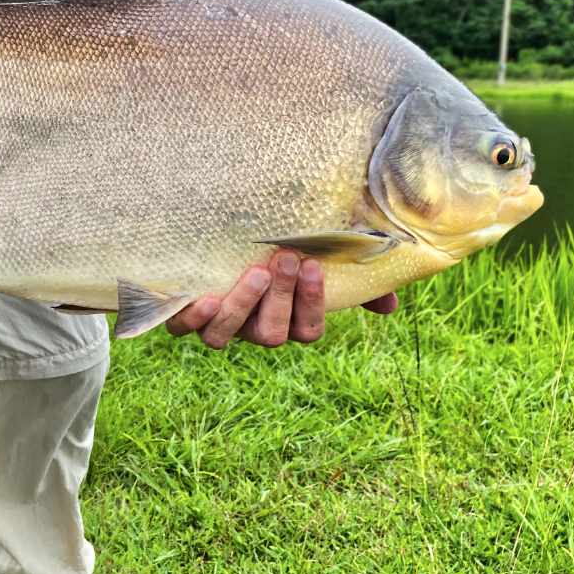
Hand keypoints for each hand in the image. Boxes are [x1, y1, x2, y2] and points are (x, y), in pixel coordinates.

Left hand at [164, 250, 398, 348]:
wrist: (211, 237)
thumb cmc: (275, 249)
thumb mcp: (318, 255)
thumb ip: (355, 279)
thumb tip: (390, 305)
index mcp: (288, 320)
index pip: (307, 331)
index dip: (311, 304)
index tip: (314, 266)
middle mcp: (254, 329)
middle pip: (272, 335)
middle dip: (282, 298)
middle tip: (285, 259)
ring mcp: (219, 324)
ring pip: (226, 336)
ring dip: (242, 306)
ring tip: (253, 272)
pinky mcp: (186, 315)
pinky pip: (183, 328)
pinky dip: (192, 318)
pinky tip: (205, 297)